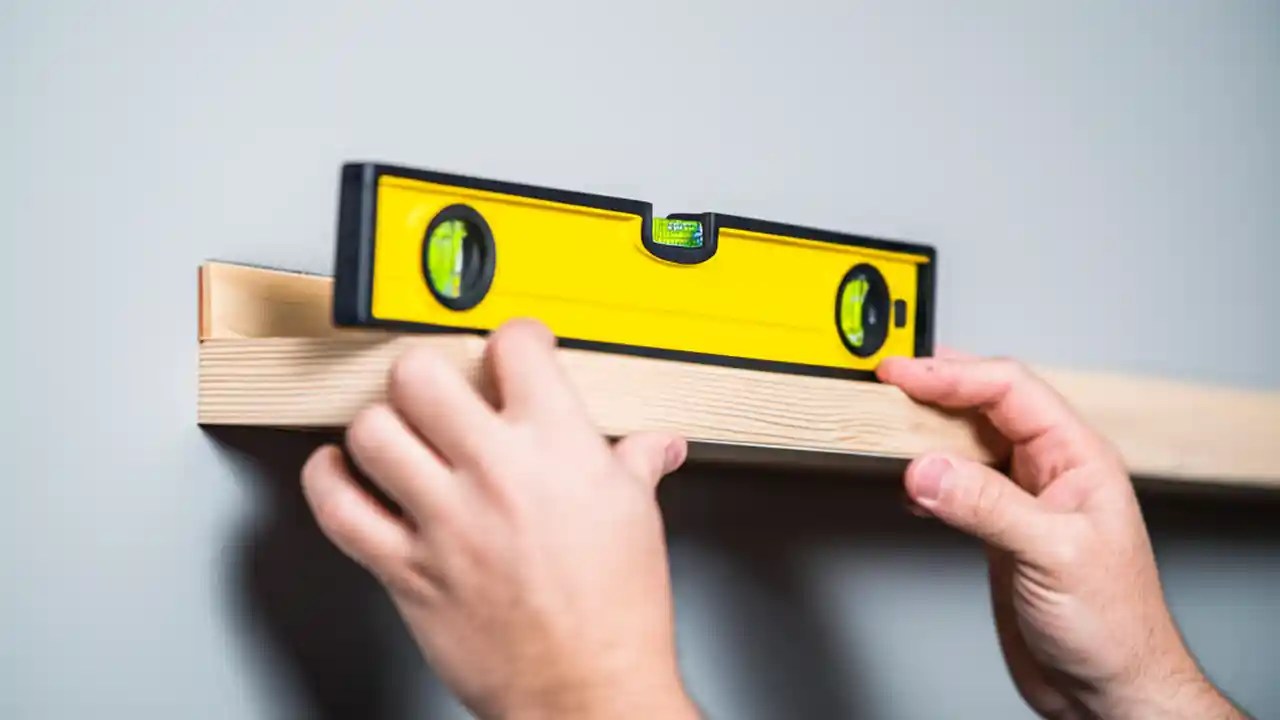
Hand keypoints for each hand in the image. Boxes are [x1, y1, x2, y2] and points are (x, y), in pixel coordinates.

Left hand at [300, 319, 699, 719]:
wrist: (588, 692)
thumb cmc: (616, 614)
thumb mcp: (637, 519)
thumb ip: (635, 465)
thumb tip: (653, 446)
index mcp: (558, 447)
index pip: (514, 345)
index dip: (513, 337)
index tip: (512, 349)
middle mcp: (495, 472)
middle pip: (421, 375)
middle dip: (427, 373)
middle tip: (439, 390)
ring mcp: (444, 520)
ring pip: (372, 431)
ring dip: (380, 425)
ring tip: (396, 433)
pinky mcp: (405, 568)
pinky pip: (339, 508)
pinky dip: (328, 480)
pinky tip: (341, 471)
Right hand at [878, 351, 1246, 719]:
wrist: (1110, 689)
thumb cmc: (1116, 625)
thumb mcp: (1054, 555)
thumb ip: (988, 506)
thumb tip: (928, 468)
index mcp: (1077, 456)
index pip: (1009, 390)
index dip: (954, 375)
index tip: (904, 374)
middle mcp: (1048, 471)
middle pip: (985, 406)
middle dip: (936, 390)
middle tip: (887, 385)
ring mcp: (1022, 500)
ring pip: (967, 444)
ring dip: (927, 435)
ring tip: (889, 429)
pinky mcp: (999, 532)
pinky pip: (956, 486)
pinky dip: (925, 479)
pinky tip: (909, 487)